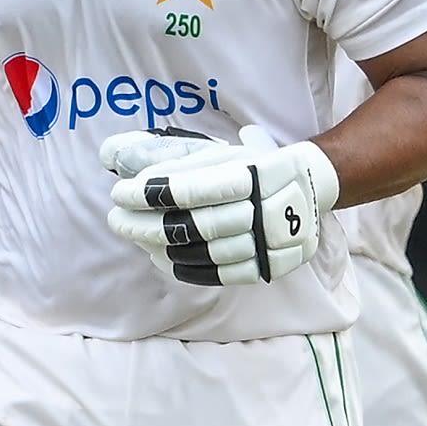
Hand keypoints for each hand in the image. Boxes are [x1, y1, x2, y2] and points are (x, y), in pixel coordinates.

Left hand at [103, 124, 339, 285]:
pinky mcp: (271, 265)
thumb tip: (122, 162)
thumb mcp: (219, 151)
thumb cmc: (253, 165)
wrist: (310, 186)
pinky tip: (159, 258)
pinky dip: (185, 268)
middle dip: (147, 224)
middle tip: (116, 220)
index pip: (190, 189)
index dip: (150, 194)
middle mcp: (265, 209)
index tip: (120, 194)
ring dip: (160, 247)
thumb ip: (173, 158)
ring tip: (134, 237)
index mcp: (253, 172)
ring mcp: (270, 242)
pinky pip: (221, 274)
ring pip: (204, 252)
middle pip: (194, 224)